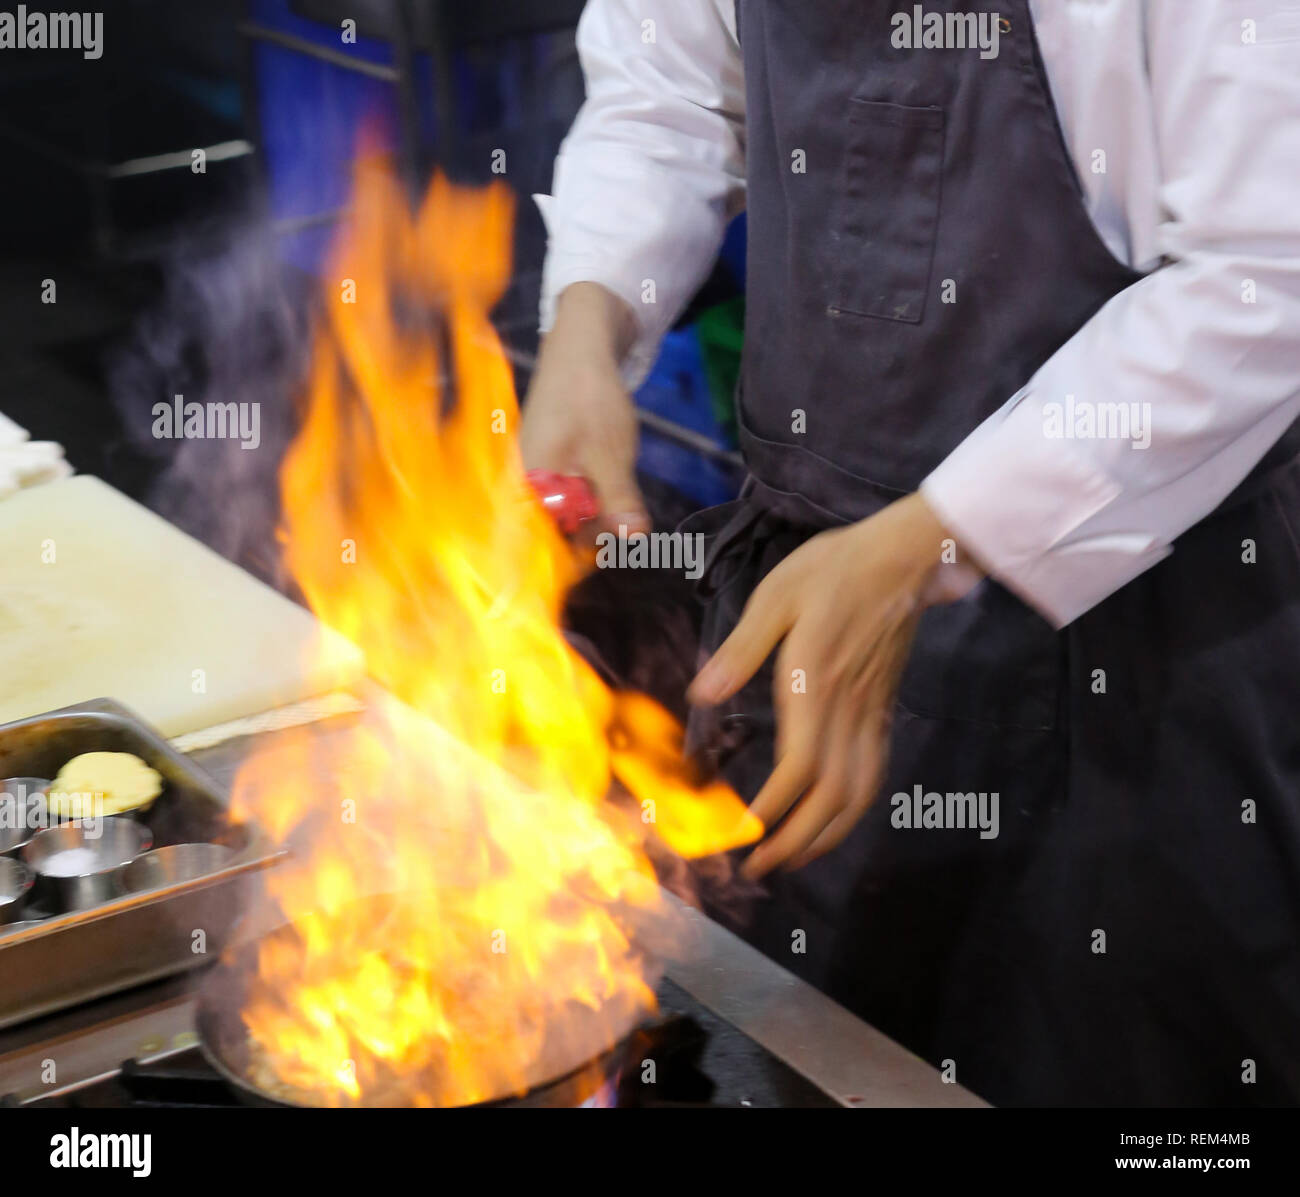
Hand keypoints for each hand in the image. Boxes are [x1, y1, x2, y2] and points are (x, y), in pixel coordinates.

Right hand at [520, 282, 649, 534]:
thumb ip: (619, 499)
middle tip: (629, 522)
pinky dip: (595, 494)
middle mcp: (525, 486)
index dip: (576, 555)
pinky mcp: (551, 467)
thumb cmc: (589, 399)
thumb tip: (634, 538)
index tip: (610, 551)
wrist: (580, 349)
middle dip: (595, 532)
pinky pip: (573, 495)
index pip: (543, 544)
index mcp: (530, 487)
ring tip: (619, 493)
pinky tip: (611, 480)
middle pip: (559, 531)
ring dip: (599, 513)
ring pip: (570, 513)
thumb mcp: (611, 453)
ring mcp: (537, 476)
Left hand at [688, 493, 974, 876]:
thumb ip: (740, 650)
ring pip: (860, 792)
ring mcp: (872, 712)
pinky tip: (832, 815)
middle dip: (798, 842)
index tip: (744, 835)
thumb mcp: (776, 595)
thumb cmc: (835, 568)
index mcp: (816, 683)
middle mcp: (848, 709)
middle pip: (833, 797)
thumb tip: (700, 694)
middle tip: (760, 868)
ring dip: (828, 835)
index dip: (774, 809)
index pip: (799, 767)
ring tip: (794, 857)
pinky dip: (853, 807)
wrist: (905, 556)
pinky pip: (873, 771)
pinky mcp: (883, 708)